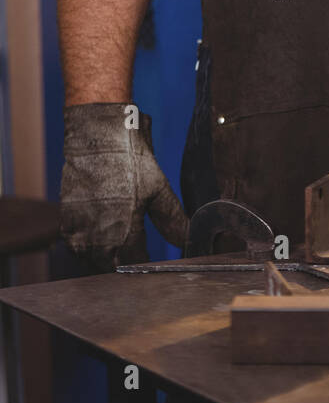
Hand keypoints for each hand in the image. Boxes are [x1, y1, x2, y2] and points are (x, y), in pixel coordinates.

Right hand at [60, 105, 188, 270]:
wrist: (97, 136)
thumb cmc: (129, 159)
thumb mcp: (159, 189)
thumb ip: (172, 220)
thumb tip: (188, 240)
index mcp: (124, 233)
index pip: (135, 265)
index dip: (145, 264)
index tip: (152, 259)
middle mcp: (97, 238)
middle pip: (112, 266)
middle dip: (125, 262)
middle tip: (138, 251)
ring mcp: (79, 231)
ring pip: (92, 260)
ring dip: (106, 257)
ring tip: (120, 244)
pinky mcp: (66, 221)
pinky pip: (77, 247)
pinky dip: (88, 246)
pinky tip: (101, 234)